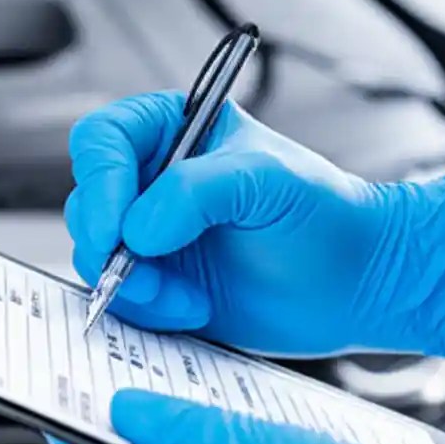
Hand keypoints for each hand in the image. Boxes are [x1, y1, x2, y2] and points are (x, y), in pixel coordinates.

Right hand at [66, 91, 444, 357]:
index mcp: (173, 131)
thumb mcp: (268, 180)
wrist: (356, 283)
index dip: (101, 181)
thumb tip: (139, 229)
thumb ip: (198, 190)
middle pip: (88, 203)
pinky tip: (194, 310)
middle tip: (141, 272)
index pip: (103, 141)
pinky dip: (146, 312)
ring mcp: (151, 236)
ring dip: (130, 285)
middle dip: (108, 244)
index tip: (119, 227)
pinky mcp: (158, 285)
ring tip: (183, 297)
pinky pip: (119, 300)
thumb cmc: (326, 215)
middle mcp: (153, 182)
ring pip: (94, 257)